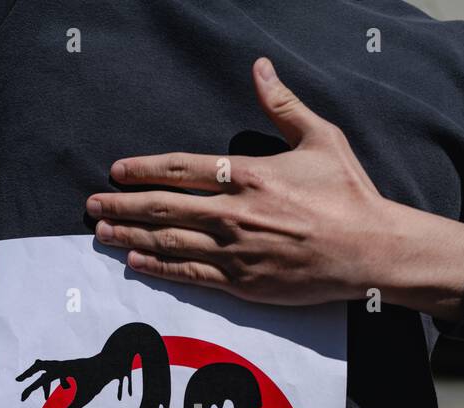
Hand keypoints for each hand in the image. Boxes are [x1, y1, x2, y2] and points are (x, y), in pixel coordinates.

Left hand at [87, 57, 463, 319]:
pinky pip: (191, 275)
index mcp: (249, 175)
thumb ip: (283, 105)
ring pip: (170, 241)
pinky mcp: (244, 284)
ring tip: (101, 231)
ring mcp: (237, 252)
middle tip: (92, 204)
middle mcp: (235, 214)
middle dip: (123, 204)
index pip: (181, 169)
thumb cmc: (349, 194)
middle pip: (164, 207)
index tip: (117, 170)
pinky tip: (135, 261)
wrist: (371, 250)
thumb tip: (259, 68)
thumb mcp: (321, 138)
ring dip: (131, 235)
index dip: (143, 169)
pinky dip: (160, 267)